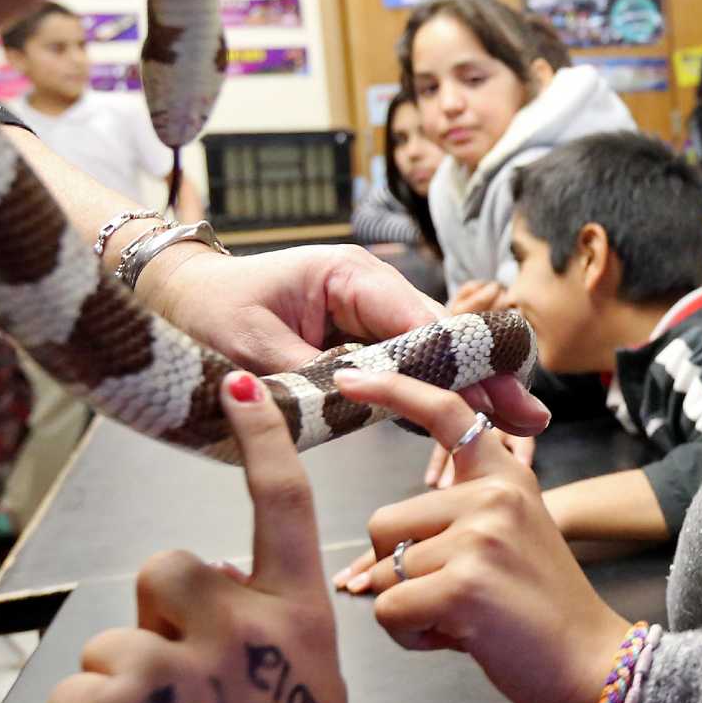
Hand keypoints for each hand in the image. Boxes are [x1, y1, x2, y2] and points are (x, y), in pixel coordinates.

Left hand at [47, 370, 375, 702]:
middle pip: (168, 567)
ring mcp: (172, 662)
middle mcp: (240, 624)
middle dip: (159, 616)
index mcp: (300, 619)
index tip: (241, 383)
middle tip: (182, 692)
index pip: (282, 504)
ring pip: (114, 638)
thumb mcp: (312, 694)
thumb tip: (210, 585)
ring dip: (124, 687)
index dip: (261, 439)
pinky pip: (74, 692)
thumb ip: (272, 629)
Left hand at [142, 245, 550, 437]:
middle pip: (440, 338)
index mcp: (351, 275)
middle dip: (484, 379)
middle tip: (529, 420)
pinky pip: (404, 371)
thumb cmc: (204, 313)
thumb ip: (311, 377)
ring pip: (429, 357)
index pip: (421, 322)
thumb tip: (362, 406)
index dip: (463, 365)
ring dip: (467, 391)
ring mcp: (366, 316)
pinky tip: (468, 424)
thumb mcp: (252, 347)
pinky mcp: (357, 343)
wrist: (172, 298)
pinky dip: (433, 397)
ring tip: (517, 426)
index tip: (497, 400)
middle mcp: (369, 291)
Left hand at [329, 369, 630, 702]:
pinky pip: (390, 609)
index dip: (394, 390)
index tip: (351, 378)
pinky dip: (410, 636)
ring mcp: (480, 535)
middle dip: (400, 570)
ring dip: (407, 607)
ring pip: (384, 568)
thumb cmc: (541, 613)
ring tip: (461, 619)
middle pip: (385, 522)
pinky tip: (456, 638)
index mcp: (506, 477)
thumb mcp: (511, 540)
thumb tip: (371, 559)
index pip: (446, 414)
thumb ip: (459, 523)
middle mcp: (493, 495)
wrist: (593, 664)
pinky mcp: (465, 582)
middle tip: (455, 596)